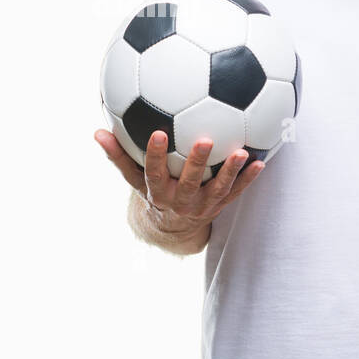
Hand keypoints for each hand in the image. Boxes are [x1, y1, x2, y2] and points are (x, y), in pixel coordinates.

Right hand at [94, 128, 264, 232]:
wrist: (173, 226)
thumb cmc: (152, 190)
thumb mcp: (133, 178)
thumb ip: (118, 155)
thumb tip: (98, 132)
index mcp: (157, 192)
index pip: (153, 173)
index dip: (155, 155)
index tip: (157, 133)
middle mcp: (180, 201)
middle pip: (189, 181)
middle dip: (197, 162)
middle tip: (206, 140)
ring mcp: (203, 206)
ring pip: (218, 189)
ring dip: (230, 171)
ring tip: (242, 152)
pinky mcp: (221, 206)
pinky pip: (237, 193)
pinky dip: (249, 179)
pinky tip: (261, 161)